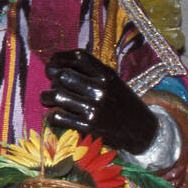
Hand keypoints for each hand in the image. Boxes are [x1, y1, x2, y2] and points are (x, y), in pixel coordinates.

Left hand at [40, 49, 156, 154]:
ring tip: (46, 99)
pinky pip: (58, 117)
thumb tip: (58, 65)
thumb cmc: (121, 104)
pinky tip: (55, 115)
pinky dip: (52, 116)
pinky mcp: (88, 126)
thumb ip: (91, 73)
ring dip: (46, 97)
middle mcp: (100, 89)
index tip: (53, 64)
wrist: (141, 130)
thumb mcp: (113, 82)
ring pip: (57, 96)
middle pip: (63, 75)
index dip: (60, 58)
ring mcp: (94, 108)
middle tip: (52, 85)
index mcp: (107, 75)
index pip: (79, 57)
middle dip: (52, 79)